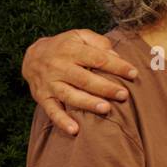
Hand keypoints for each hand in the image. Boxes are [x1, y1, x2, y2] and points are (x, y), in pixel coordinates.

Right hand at [22, 29, 138, 134]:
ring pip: (69, 95)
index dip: (117, 66)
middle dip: (105, 88)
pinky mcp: (42, 97)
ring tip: (105, 109)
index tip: (134, 74)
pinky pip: (51, 111)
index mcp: (71, 50)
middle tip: (123, 95)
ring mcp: (50, 83)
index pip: (98, 58)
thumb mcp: (80, 36)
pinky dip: (62, 121)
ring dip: (88, 103)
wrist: (32, 56)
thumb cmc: (65, 46)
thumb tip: (117, 56)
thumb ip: (99, 43)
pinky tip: (75, 130)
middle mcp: (59, 67)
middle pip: (84, 79)